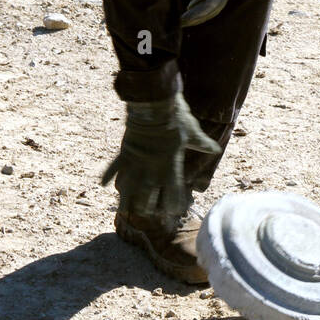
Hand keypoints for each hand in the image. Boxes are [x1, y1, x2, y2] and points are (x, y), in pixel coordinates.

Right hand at [100, 92, 220, 217]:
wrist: (155, 106)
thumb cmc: (177, 118)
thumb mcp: (193, 132)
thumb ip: (202, 144)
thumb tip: (216, 149)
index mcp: (171, 164)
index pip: (173, 190)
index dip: (174, 202)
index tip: (174, 211)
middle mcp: (153, 168)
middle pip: (148, 193)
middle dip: (147, 205)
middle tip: (145, 213)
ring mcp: (137, 161)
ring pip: (130, 186)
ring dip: (127, 198)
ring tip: (123, 210)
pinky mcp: (125, 152)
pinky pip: (115, 166)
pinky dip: (109, 174)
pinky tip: (103, 184)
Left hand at [180, 0, 266, 27]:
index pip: (212, 5)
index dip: (198, 14)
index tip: (183, 20)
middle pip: (214, 7)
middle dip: (198, 16)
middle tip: (181, 22)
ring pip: (215, 2)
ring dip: (201, 9)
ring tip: (185, 16)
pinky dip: (205, 0)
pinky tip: (194, 3)